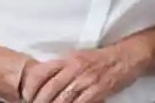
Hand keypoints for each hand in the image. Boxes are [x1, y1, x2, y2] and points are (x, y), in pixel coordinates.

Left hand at [19, 45, 145, 102]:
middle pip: (49, 89)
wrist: (127, 56)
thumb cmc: (102, 58)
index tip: (26, 97)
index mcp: (68, 59)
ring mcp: (87, 79)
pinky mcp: (98, 90)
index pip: (41, 72)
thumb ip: (63, 67)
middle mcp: (75, 68)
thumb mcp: (79, 57)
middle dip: (39, 102)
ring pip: (63, 99)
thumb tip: (46, 80)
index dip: (31, 88)